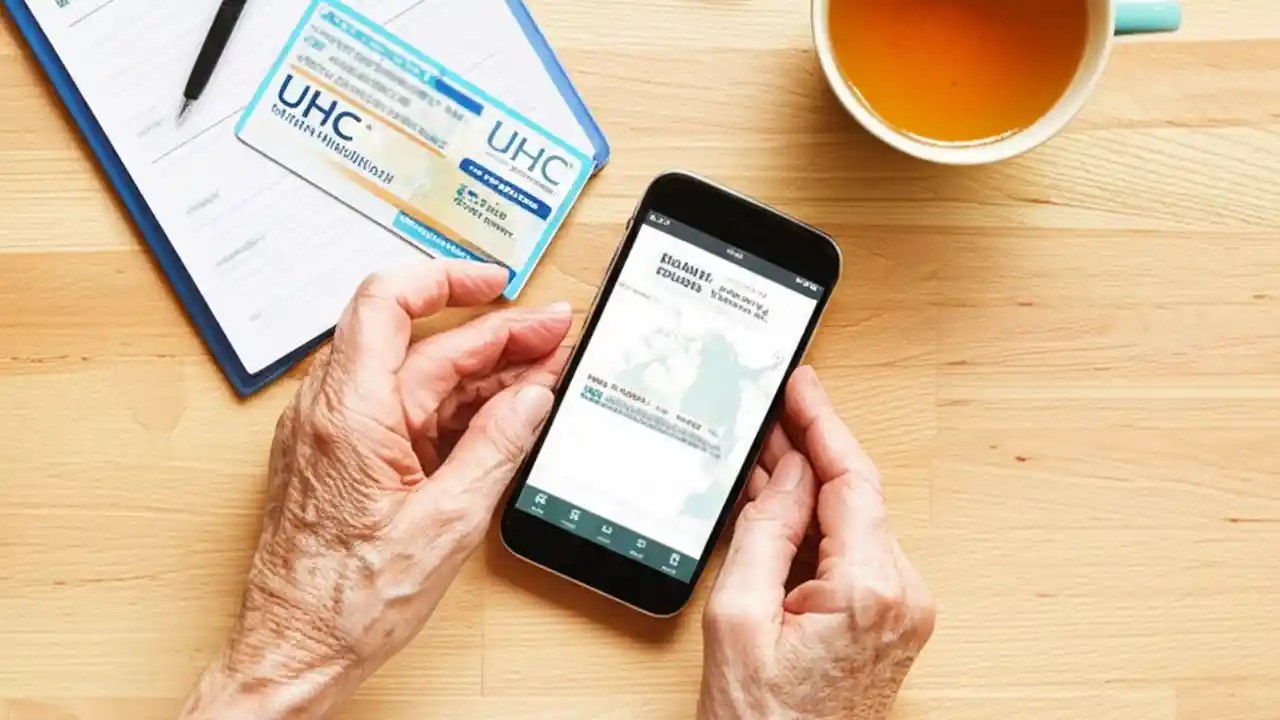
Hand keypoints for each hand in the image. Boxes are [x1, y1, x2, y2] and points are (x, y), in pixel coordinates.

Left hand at [179, 261, 571, 718]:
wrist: (294, 652)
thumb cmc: (346, 602)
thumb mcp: (446, 522)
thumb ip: (495, 446)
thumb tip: (532, 396)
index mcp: (348, 413)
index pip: (390, 302)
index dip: (448, 278)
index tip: (498, 283)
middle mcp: (332, 412)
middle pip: (419, 343)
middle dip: (492, 333)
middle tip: (551, 333)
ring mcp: (334, 434)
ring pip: (415, 376)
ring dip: (480, 370)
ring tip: (543, 369)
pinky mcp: (343, 458)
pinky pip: (403, 410)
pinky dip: (454, 405)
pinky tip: (500, 408)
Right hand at [698, 366, 935, 719]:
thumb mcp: (737, 617)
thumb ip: (765, 532)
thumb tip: (788, 471)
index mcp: (869, 590)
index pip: (850, 480)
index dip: (822, 424)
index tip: (801, 386)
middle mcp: (902, 597)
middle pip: (855, 496)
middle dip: (809, 454)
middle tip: (768, 417)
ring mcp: (903, 610)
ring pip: (853, 522)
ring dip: (809, 493)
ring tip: (762, 463)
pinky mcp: (892, 620)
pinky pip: (855, 552)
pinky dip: (818, 528)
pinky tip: (781, 511)